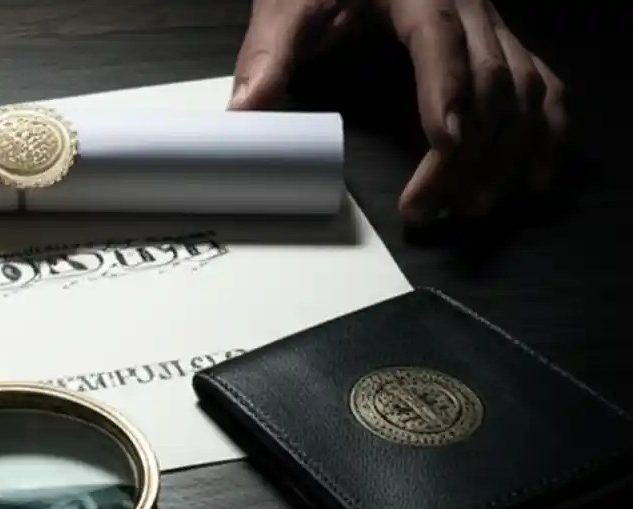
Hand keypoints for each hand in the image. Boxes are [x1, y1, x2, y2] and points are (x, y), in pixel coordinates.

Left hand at [229, 0, 565, 225]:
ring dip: (508, 154)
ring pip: (524, 90)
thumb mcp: (289, 8)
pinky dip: (544, 134)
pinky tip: (534, 180)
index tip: (444, 143)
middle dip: (470, 151)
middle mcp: (469, 6)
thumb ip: (269, 57)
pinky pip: (542, 87)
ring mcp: (492, 28)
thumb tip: (244, 112)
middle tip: (434, 209)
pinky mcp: (501, 48)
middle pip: (491, 79)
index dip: (448, 91)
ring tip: (475, 209)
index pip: (441, 40)